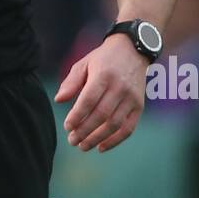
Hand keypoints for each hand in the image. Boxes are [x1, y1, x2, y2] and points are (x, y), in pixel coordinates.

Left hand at [55, 35, 148, 151]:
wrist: (133, 50)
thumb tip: (59, 100)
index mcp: (103, 75)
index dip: (77, 116)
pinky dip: (115, 141)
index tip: (67, 127)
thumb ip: (71, 82)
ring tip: (83, 146)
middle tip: (72, 140)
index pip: (89, 100)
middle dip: (84, 131)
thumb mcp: (84, 63)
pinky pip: (128, 128)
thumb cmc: (103, 58)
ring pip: (114, 124)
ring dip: (97, 138)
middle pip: (101, 115)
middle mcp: (119, 87)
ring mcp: (131, 98)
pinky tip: (101, 147)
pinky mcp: (139, 106)